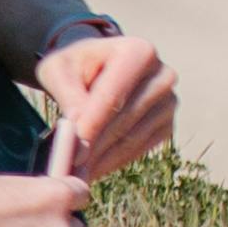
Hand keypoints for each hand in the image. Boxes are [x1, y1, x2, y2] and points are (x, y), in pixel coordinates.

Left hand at [32, 29, 175, 186]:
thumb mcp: (59, 69)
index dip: (92, 126)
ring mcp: (168, 102)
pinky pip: (139, 148)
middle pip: (124, 119)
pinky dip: (114, 161)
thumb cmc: (76, 67)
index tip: (73, 151)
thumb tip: (76, 124)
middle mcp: (162, 75)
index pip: (113, 96)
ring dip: (104, 159)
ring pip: (133, 138)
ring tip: (78, 174)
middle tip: (71, 170)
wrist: (96, 69)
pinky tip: (94, 169)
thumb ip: (67, 93)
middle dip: (95, 147)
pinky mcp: (167, 124)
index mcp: (139, 52)